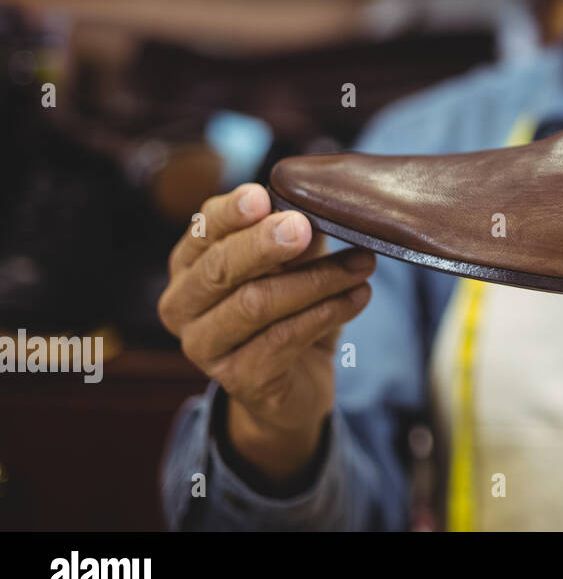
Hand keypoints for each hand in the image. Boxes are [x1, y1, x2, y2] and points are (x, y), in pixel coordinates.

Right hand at [157, 183, 374, 481]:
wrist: (297, 382)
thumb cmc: (290, 308)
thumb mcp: (294, 262)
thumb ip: (295, 232)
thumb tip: (315, 202)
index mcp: (190, 264)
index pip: (203, 230)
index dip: (231, 213)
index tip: (262, 196)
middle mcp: (183, 305)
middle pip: (220, 268)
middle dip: (264, 244)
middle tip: (306, 228)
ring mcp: (205, 347)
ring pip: (256, 304)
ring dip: (316, 279)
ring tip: (362, 263)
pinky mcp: (239, 379)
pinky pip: (282, 339)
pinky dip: (326, 312)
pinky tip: (358, 296)